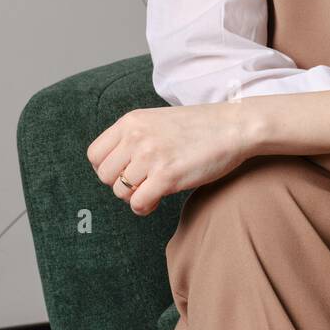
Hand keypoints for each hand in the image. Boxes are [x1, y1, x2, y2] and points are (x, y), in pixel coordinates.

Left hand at [86, 101, 258, 216]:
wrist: (235, 127)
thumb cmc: (201, 128)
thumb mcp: (158, 121)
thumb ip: (135, 137)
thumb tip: (116, 167)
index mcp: (131, 121)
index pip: (94, 155)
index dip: (107, 169)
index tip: (125, 172)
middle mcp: (136, 137)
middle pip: (105, 176)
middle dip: (120, 185)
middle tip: (141, 184)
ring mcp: (151, 156)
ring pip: (121, 192)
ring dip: (135, 196)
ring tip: (153, 190)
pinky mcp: (167, 176)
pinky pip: (138, 203)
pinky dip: (144, 208)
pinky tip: (156, 201)